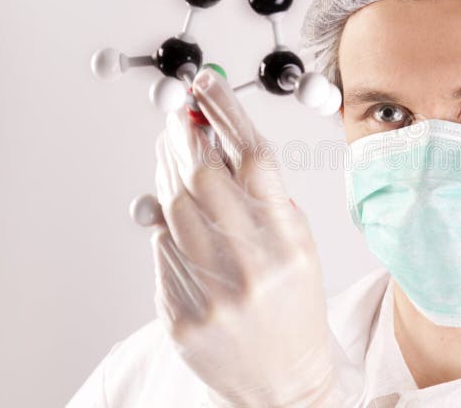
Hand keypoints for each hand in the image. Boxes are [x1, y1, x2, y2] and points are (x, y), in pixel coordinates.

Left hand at [151, 68, 362, 406]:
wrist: (282, 381)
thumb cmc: (294, 306)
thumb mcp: (300, 245)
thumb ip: (265, 197)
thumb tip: (220, 140)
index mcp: (289, 242)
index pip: (253, 158)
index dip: (226, 111)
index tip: (206, 82)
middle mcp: (251, 266)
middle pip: (204, 176)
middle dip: (185, 135)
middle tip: (178, 114)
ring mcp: (211, 293)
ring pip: (172, 208)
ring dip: (167, 168)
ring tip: (171, 149)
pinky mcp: (179, 315)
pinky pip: (160, 249)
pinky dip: (163, 221)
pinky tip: (171, 209)